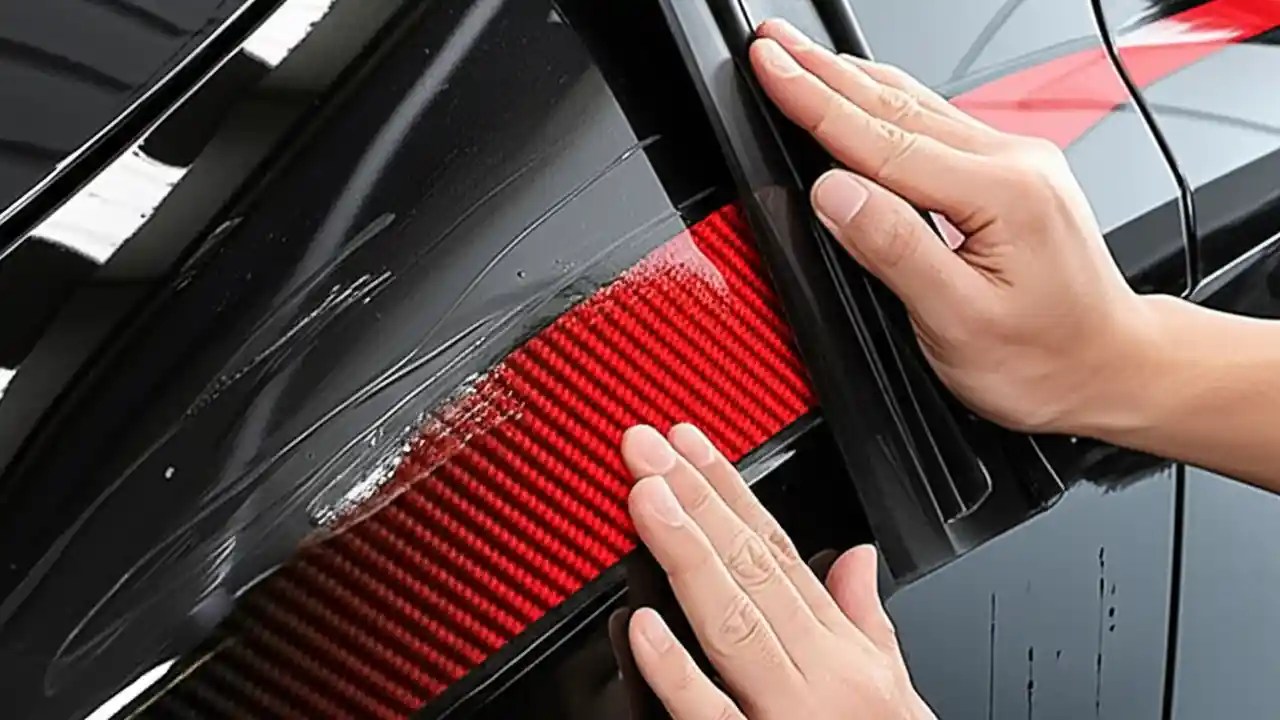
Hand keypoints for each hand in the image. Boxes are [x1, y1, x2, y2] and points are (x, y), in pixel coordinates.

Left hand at [619, 423, 934, 719]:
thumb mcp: (895, 692)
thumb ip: (865, 620)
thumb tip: (855, 557)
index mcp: (843, 651)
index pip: (778, 551)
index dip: (729, 491)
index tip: (687, 445)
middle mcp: (820, 675)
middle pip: (752, 571)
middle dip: (696, 500)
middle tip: (646, 447)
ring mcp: (789, 717)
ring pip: (733, 624)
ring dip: (688, 556)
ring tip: (646, 499)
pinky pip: (713, 717)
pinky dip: (678, 672)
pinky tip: (641, 626)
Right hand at [749, 20, 1152, 435]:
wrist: (1112, 370)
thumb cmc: (1047, 359)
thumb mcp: (959, 322)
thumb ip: (895, 249)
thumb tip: (835, 193)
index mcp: (1000, 193)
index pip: (882, 139)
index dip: (815, 101)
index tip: (770, 68)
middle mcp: (1012, 162)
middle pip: (895, 106)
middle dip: (823, 70)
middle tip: (771, 42)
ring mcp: (1014, 164)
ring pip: (915, 108)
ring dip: (849, 80)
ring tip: (803, 56)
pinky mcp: (1009, 176)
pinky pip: (935, 126)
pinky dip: (884, 107)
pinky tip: (863, 93)